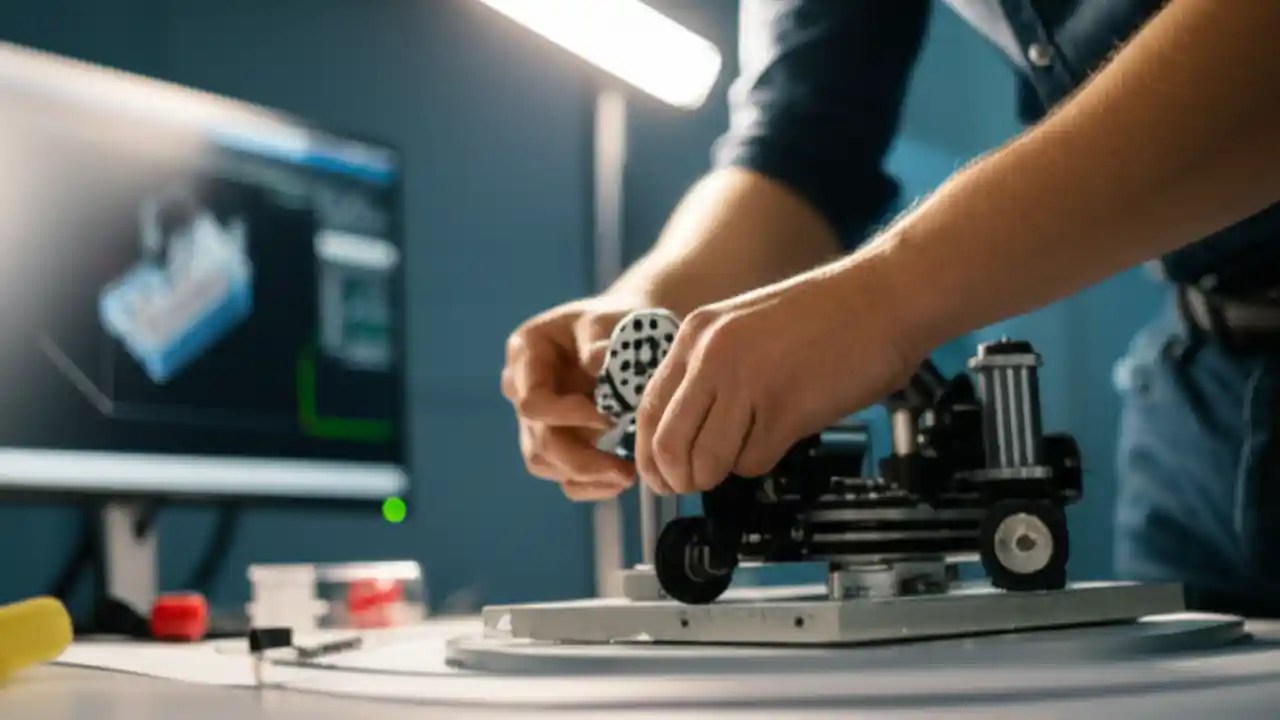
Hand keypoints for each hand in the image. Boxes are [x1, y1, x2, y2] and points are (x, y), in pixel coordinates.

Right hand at [501, 294, 647, 500]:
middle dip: (580, 459)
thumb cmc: (617, 319)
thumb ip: (602, 335)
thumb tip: (596, 360)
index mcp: (527, 351)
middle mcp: (522, 386)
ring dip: (585, 476)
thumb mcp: (611, 317)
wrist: (626, 330)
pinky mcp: (554, 439)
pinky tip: (617, 483)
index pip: (533, 400)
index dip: (567, 416)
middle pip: (537, 440)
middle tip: (624, 469)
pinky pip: (561, 475)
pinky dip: (588, 486)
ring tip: (627, 475)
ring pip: (545, 462)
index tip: (610, 418)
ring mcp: (535, 417)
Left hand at [633, 268, 920, 494]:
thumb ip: (710, 370)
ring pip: (706, 462)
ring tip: (747, 452)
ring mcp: (747, 383)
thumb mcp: (742, 326)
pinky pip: (752, 462)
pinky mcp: (785, 409)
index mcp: (696, 335)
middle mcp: (713, 357)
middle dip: (678, 479)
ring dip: (722, 473)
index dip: (649, 455)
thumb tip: (686, 428)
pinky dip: (763, 462)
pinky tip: (781, 436)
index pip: (648, 410)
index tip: (661, 475)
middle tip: (694, 485)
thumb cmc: (826, 313)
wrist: (882, 296)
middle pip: (668, 446)